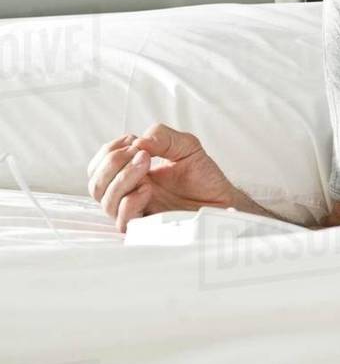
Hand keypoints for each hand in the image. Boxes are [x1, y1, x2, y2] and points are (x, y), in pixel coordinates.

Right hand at [86, 123, 238, 231]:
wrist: (220, 200)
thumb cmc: (202, 175)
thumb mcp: (186, 146)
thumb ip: (163, 137)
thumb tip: (138, 142)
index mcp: (131, 173)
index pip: (98, 165)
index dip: (109, 150)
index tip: (133, 140)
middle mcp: (128, 192)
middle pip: (95, 183)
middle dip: (113, 163)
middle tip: (141, 153)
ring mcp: (135, 210)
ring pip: (105, 199)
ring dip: (122, 177)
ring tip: (146, 163)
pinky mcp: (145, 227)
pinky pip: (122, 219)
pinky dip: (130, 201)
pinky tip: (148, 190)